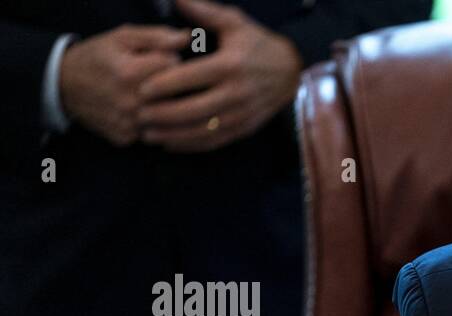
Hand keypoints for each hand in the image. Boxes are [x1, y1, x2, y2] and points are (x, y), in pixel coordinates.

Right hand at [59, 25, 188, 145]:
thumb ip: (156, 37)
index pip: (174, 66)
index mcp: (129, 73)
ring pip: (168, 117)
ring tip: (151, 95)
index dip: (170, 60)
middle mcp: (130, 102)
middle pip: (176, 95)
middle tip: (158, 79)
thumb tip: (187, 38)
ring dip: (166, 107)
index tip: (159, 59)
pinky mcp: (124, 138)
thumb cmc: (97, 56)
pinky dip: (153, 123)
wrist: (63, 84)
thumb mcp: (122, 37)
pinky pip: (153, 132)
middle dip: (172, 85)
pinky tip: (141, 112)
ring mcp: (127, 123)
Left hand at [137, 0, 302, 151]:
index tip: (141, 89)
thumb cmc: (257, 44)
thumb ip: (204, 11)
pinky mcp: (245, 128)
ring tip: (148, 134)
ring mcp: (242, 114)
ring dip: (173, 134)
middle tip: (138, 115)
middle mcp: (236, 93)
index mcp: (230, 65)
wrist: (291, 72)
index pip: (191, 78)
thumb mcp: (234, 22)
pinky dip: (191, 145)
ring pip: (203, 130)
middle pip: (194, 109)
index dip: (164, 85)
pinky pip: (216, 140)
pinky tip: (171, 143)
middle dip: (163, 114)